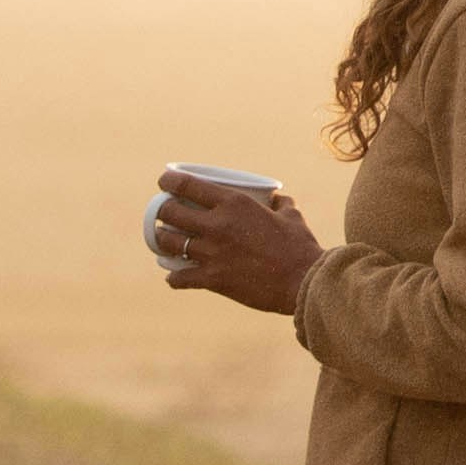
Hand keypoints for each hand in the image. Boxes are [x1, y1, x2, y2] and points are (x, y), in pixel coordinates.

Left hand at [149, 172, 322, 316]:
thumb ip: (281, 203)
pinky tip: (173, 277)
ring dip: (162, 240)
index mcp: (234, 203)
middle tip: (164, 214)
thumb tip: (278, 197)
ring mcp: (212, 253)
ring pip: (168, 243)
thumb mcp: (292, 215)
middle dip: (161, 211)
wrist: (304, 282)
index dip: (168, 182)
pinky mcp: (213, 279)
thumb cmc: (300, 246)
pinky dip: (174, 278)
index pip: (187, 185)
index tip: (164, 183)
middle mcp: (217, 225)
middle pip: (170, 212)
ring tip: (164, 240)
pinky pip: (179, 278)